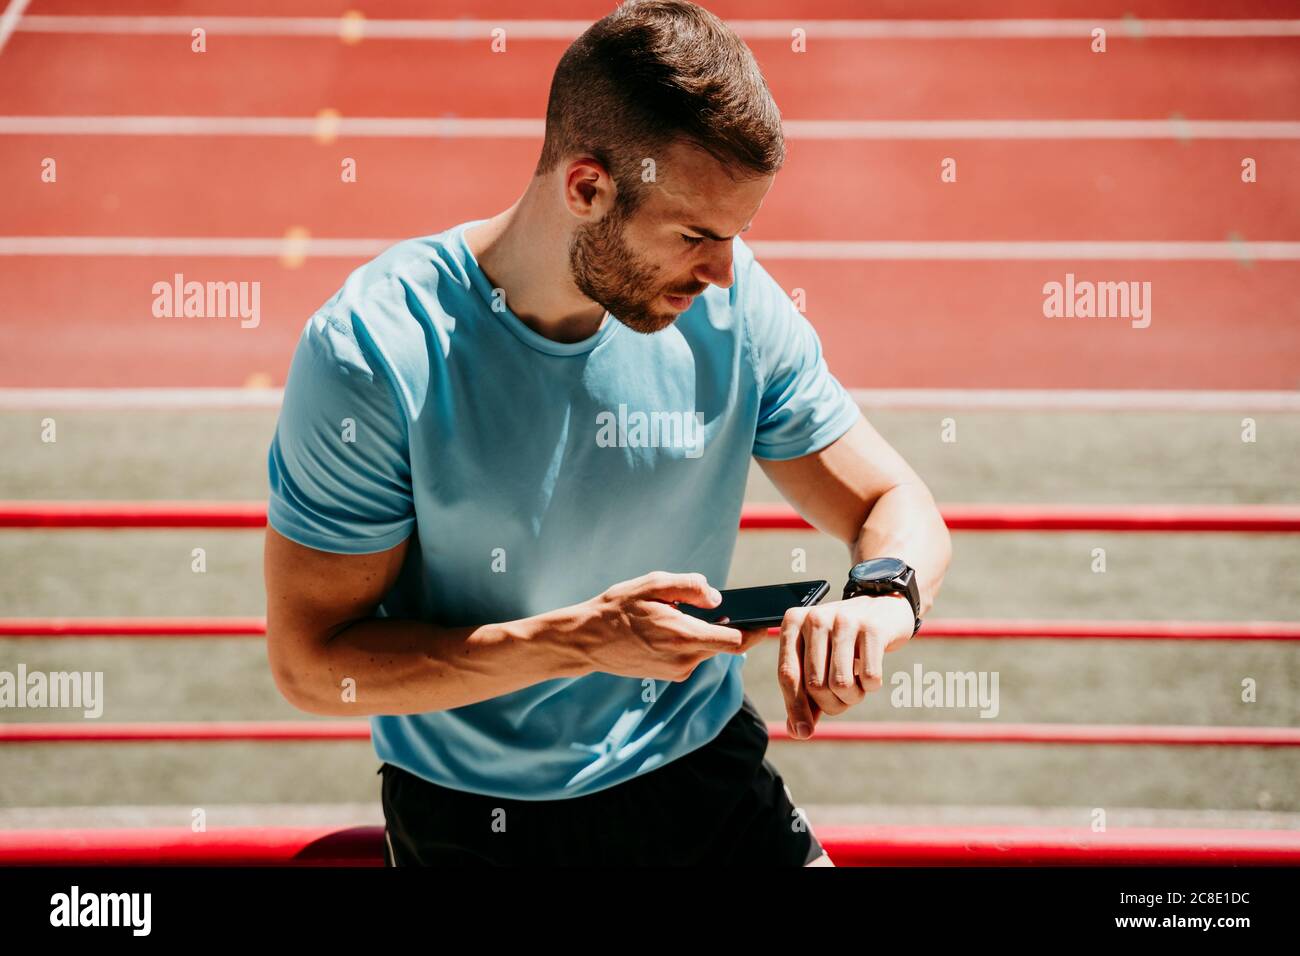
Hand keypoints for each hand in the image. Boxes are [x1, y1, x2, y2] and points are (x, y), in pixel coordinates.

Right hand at [580, 571, 768, 682]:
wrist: (586, 641)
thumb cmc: (617, 609)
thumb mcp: (652, 584)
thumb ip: (689, 587)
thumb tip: (717, 598)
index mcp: (684, 637)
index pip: (736, 641)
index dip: (756, 630)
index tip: (766, 618)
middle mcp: (684, 660)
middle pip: (723, 644)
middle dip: (726, 625)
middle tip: (716, 604)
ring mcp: (677, 671)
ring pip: (706, 649)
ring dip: (703, 631)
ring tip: (678, 612)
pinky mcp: (669, 674)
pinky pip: (691, 655)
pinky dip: (689, 640)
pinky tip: (668, 627)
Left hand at [777, 593, 914, 738]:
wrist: (885, 607)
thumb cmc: (845, 641)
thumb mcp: (819, 657)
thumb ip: (805, 692)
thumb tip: (798, 731)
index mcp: (793, 622)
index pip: (788, 674)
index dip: (795, 708)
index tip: (803, 733)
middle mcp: (815, 618)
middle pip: (815, 685)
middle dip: (832, 704)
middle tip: (845, 698)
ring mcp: (844, 620)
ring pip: (841, 684)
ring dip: (853, 697)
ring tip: (858, 686)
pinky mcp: (872, 628)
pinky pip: (869, 677)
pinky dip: (872, 686)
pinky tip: (872, 672)